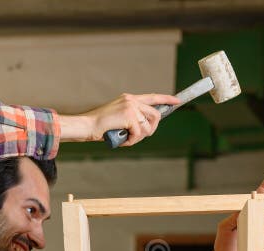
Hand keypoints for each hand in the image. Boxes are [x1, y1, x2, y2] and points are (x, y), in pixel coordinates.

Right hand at [59, 93, 179, 144]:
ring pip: (147, 126)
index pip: (152, 97)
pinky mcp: (129, 115)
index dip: (166, 99)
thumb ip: (133, 119)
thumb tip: (147, 128)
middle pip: (155, 115)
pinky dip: (132, 141)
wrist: (86, 126)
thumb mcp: (119, 119)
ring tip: (126, 138)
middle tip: (140, 137)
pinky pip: (139, 133)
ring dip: (139, 137)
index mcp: (129, 99)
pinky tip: (122, 139)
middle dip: (151, 129)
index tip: (177, 101)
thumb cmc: (100, 127)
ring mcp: (130, 106)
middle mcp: (131, 100)